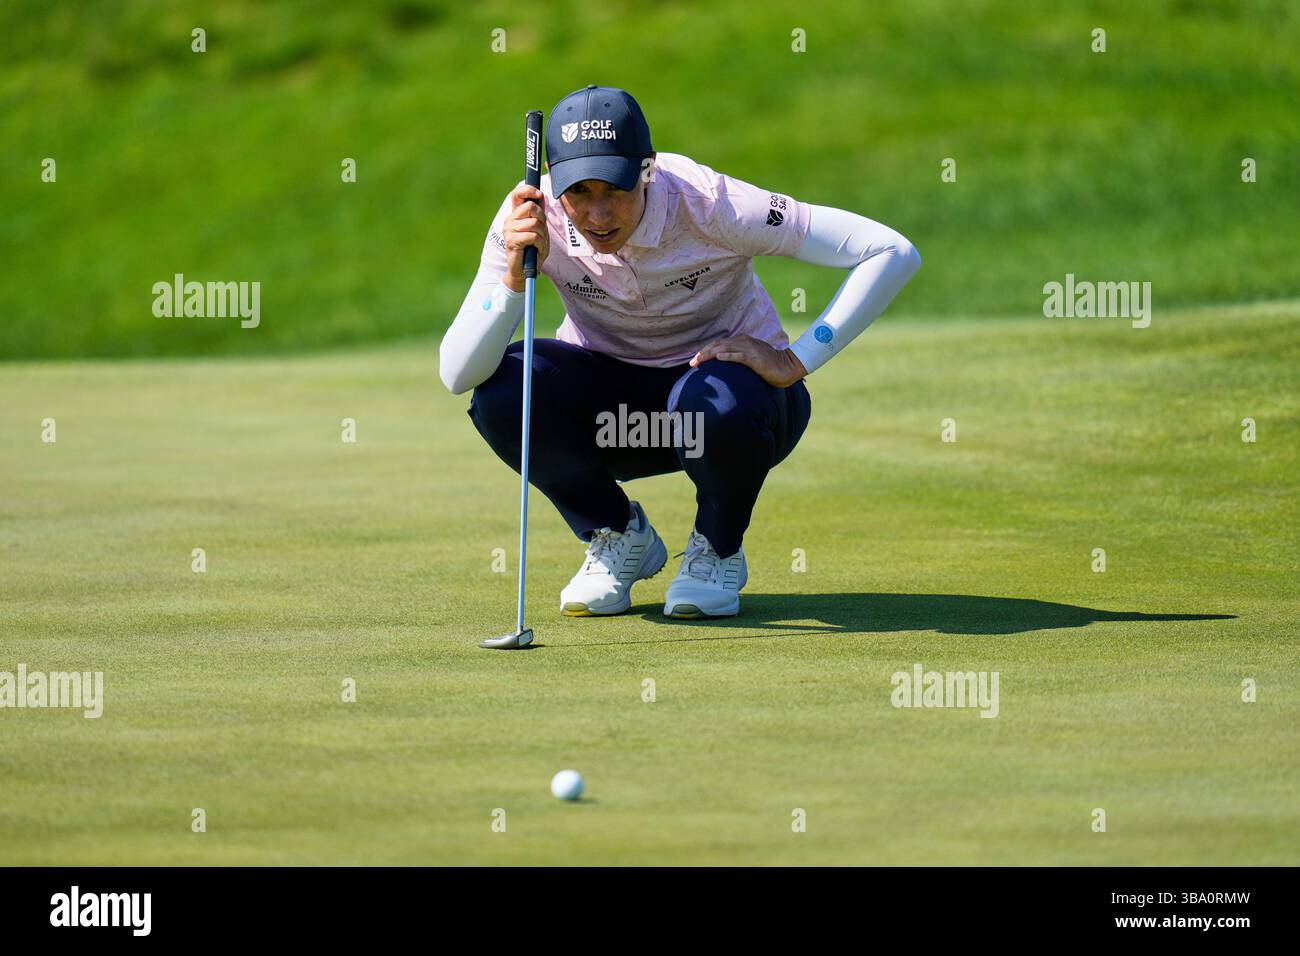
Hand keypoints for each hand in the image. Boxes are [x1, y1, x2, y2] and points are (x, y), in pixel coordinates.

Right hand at [502, 181, 549, 292]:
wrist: (525, 270)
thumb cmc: (533, 250)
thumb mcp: (540, 229)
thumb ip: (539, 214)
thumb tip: (540, 195)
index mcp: (516, 215)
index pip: (517, 194)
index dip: (528, 190)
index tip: (539, 194)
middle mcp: (510, 220)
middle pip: (530, 207)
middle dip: (542, 219)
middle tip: (541, 232)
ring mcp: (509, 230)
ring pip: (534, 223)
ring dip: (542, 235)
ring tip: (538, 244)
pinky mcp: (511, 241)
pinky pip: (532, 236)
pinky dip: (539, 243)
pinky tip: (535, 249)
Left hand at [689, 333, 808, 387]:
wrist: (788, 366)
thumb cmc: (769, 365)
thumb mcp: (751, 359)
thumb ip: (738, 358)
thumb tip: (724, 364)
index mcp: (742, 341)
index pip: (719, 344)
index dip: (706, 351)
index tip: (695, 360)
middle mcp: (744, 342)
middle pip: (719, 345)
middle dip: (704, 353)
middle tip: (692, 363)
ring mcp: (750, 349)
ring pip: (726, 348)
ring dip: (711, 354)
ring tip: (699, 360)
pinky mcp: (756, 358)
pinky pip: (740, 355)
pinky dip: (729, 355)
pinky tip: (719, 357)